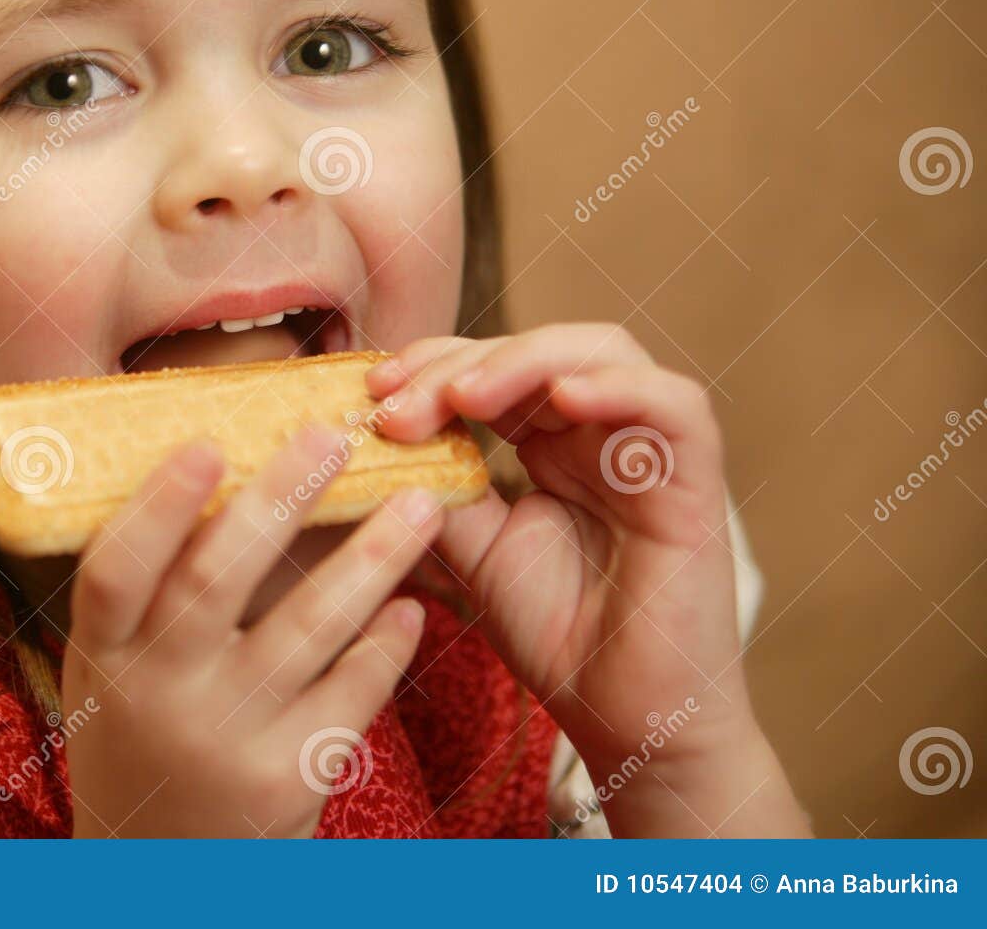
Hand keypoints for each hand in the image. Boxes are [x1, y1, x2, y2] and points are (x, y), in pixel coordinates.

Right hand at [61, 427, 442, 837]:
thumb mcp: (114, 673)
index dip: (159, 505)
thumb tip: (214, 470)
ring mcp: (225, 741)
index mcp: (105, 658)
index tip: (209, 443)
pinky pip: (350, 696)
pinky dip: (384, 645)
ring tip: (420, 504)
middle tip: (333, 436)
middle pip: (216, 580)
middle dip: (279, 499)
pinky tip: (412, 604)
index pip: (115, 570)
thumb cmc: (140, 743)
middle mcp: (158, 696)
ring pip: (307, 630)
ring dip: (371, 558)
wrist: (158, 877)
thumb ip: (145, 597)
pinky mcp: (288, 781)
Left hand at [367, 324, 807, 835]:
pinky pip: (676, 406)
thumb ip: (437, 487)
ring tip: (462, 396)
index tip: (370, 390)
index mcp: (552, 441)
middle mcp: (601, 433)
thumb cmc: (556, 634)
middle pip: (539, 347)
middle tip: (396, 403)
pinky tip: (563, 396)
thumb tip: (373, 438)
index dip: (432, 362)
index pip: (495, 365)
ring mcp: (651, 452)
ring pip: (603, 353)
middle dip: (460, 361)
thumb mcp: (472, 548)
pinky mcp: (695, 483)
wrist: (621, 717)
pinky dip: (621, 388)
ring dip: (525, 361)